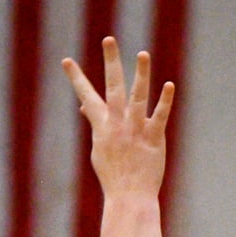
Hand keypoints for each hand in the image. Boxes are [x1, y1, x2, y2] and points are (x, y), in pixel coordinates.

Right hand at [63, 36, 173, 198]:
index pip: (86, 96)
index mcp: (102, 126)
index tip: (66, 60)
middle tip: (108, 39)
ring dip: (140, 74)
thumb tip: (86, 107)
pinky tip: (169, 85)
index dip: (76, 78)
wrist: (129, 196)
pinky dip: (165, 101)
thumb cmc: (114, 173)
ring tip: (142, 54)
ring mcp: (136, 130)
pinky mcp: (154, 139)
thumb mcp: (99, 148)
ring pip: (138, 97)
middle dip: (110, 62)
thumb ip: (96, 124)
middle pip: (112, 87)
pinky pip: (160, 116)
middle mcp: (117, 124)